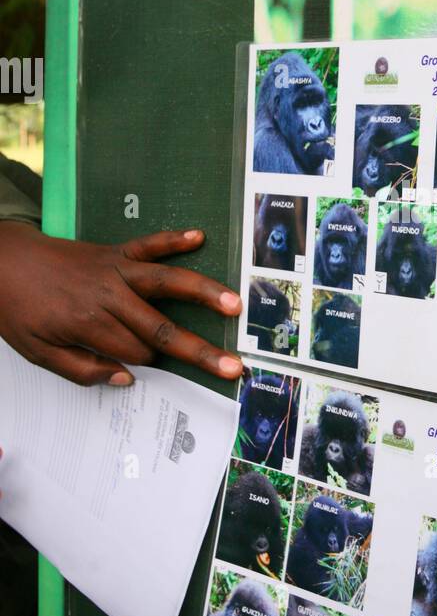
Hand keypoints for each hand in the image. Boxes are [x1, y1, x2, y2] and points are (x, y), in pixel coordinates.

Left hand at [0, 223, 243, 386]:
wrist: (0, 262)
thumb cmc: (17, 309)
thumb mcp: (37, 353)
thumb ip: (81, 369)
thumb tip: (126, 379)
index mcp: (88, 323)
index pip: (135, 353)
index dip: (146, 364)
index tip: (149, 368)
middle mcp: (108, 295)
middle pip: (161, 328)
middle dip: (199, 351)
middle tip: (233, 366)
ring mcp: (114, 270)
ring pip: (167, 282)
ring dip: (203, 293)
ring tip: (234, 304)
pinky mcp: (114, 251)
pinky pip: (148, 244)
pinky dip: (173, 239)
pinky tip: (199, 235)